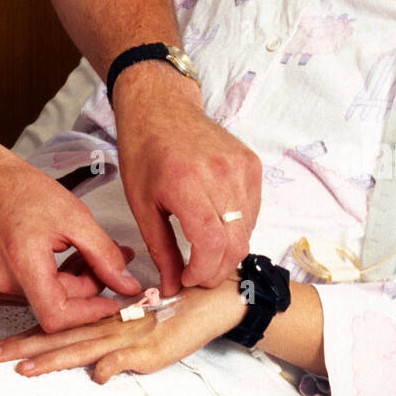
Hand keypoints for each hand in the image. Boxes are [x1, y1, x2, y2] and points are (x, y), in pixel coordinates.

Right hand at [0, 153, 140, 330]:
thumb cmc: (21, 191)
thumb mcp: (75, 216)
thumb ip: (104, 255)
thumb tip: (127, 285)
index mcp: (21, 264)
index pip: (58, 316)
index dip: (90, 313)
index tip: (113, 300)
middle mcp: (0, 283)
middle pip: (57, 306)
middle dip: (89, 287)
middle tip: (110, 260)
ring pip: (45, 301)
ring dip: (71, 284)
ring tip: (83, 253)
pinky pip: (29, 296)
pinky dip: (50, 282)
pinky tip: (59, 258)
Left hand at [0, 279, 246, 381]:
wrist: (217, 296)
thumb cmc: (180, 308)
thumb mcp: (146, 335)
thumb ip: (121, 352)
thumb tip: (97, 373)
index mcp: (107, 319)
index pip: (61, 329)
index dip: (30, 337)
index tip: (0, 347)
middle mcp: (112, 326)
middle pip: (62, 338)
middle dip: (26, 348)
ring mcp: (131, 337)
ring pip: (85, 347)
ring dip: (55, 359)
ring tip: (25, 369)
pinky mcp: (153, 347)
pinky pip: (128, 358)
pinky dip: (112, 366)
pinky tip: (96, 375)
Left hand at [112, 67, 261, 294]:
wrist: (161, 107)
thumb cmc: (144, 152)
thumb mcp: (142, 205)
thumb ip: (161, 250)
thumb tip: (172, 288)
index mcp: (186, 183)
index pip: (212, 244)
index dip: (204, 272)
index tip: (188, 279)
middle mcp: (220, 174)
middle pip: (235, 243)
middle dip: (217, 269)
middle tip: (196, 274)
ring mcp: (241, 167)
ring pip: (248, 231)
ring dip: (228, 251)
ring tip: (204, 250)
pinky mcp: (252, 164)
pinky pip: (253, 211)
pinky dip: (238, 228)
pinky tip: (217, 225)